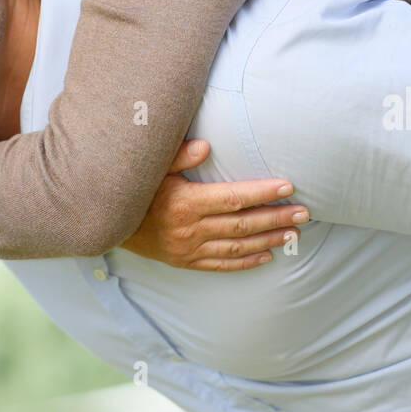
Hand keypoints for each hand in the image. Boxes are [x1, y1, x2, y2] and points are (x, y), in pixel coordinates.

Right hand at [120, 139, 308, 270]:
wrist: (107, 222)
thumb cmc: (134, 189)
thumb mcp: (152, 167)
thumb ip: (179, 155)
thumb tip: (206, 146)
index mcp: (185, 202)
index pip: (233, 198)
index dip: (262, 193)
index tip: (287, 187)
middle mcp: (190, 229)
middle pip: (242, 225)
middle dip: (275, 218)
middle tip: (304, 212)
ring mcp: (188, 249)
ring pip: (237, 248)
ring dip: (268, 240)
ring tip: (293, 233)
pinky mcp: (185, 262)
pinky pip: (221, 265)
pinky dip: (246, 262)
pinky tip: (267, 256)